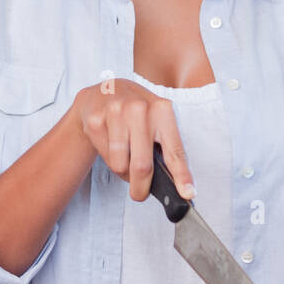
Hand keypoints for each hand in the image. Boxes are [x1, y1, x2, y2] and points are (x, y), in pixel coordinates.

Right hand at [73, 78, 193, 201]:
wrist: (105, 90)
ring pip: (120, 165)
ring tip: (126, 159)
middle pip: (142, 166)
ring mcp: (115, 113)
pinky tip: (112, 144)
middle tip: (140, 193)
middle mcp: (139, 109)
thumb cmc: (137, 110)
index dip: (182, 175)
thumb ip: (167, 147)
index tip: (187, 193)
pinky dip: (110, 160)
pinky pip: (105, 158)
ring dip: (123, 172)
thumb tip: (178, 184)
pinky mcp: (96, 121)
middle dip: (141, 188)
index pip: (174, 150)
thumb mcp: (158, 119)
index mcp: (162, 109)